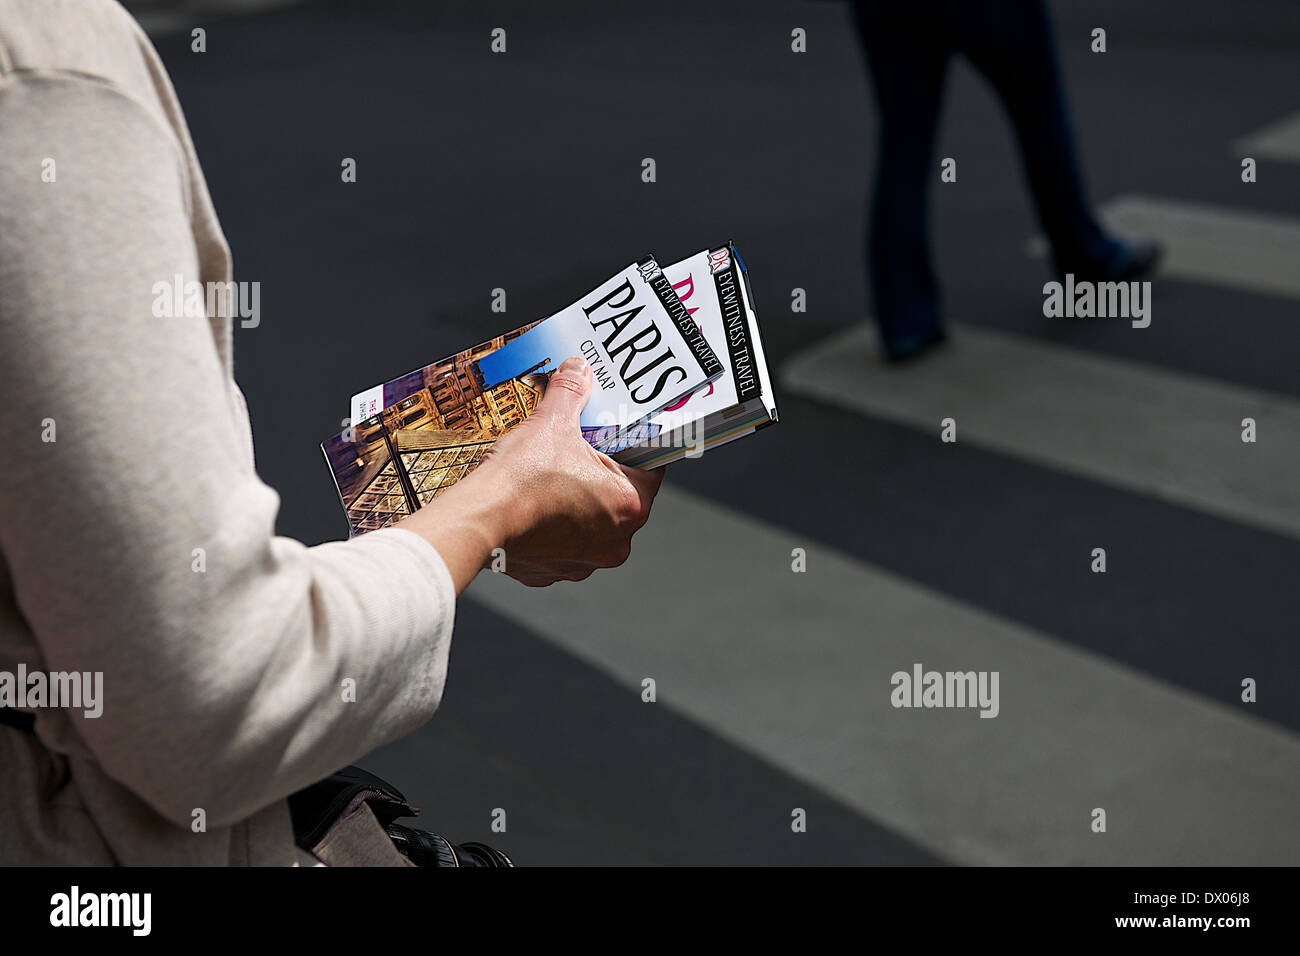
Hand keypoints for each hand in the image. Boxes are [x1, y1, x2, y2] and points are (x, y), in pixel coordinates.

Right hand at [475, 355, 663, 586]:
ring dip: (577, 500)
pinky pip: (562, 542)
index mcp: (630, 504)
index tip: (620, 432)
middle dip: (602, 471)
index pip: (652, 467)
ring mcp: (585, 561)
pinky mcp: (554, 571)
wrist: (477, 521)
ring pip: (591, 521)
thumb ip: (571, 392)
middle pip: (620, 495)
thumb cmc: (521, 479)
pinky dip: (551, 525)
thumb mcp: (552, 423)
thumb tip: (577, 370)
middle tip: (582, 447)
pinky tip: (534, 503)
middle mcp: (616, 540)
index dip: (636, 444)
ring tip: (553, 474)